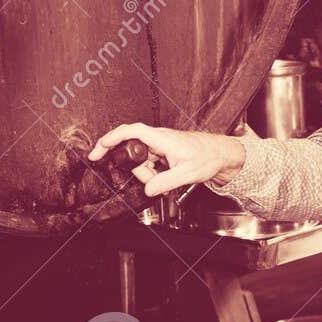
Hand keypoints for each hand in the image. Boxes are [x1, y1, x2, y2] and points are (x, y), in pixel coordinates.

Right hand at [88, 123, 244, 196]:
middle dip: (138, 170)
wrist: (220, 154)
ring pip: (141, 160)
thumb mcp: (188, 173)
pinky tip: (165, 178)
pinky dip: (152, 173)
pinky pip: (148, 163)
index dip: (113, 138)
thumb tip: (148, 189)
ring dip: (148, 174)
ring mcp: (159, 144)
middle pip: (133, 152)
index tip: (100, 148)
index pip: (132, 132)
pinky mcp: (161, 151)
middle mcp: (158, 138)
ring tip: (166, 180)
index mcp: (162, 138)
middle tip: (150, 182)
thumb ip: (165, 182)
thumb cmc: (208, 156)